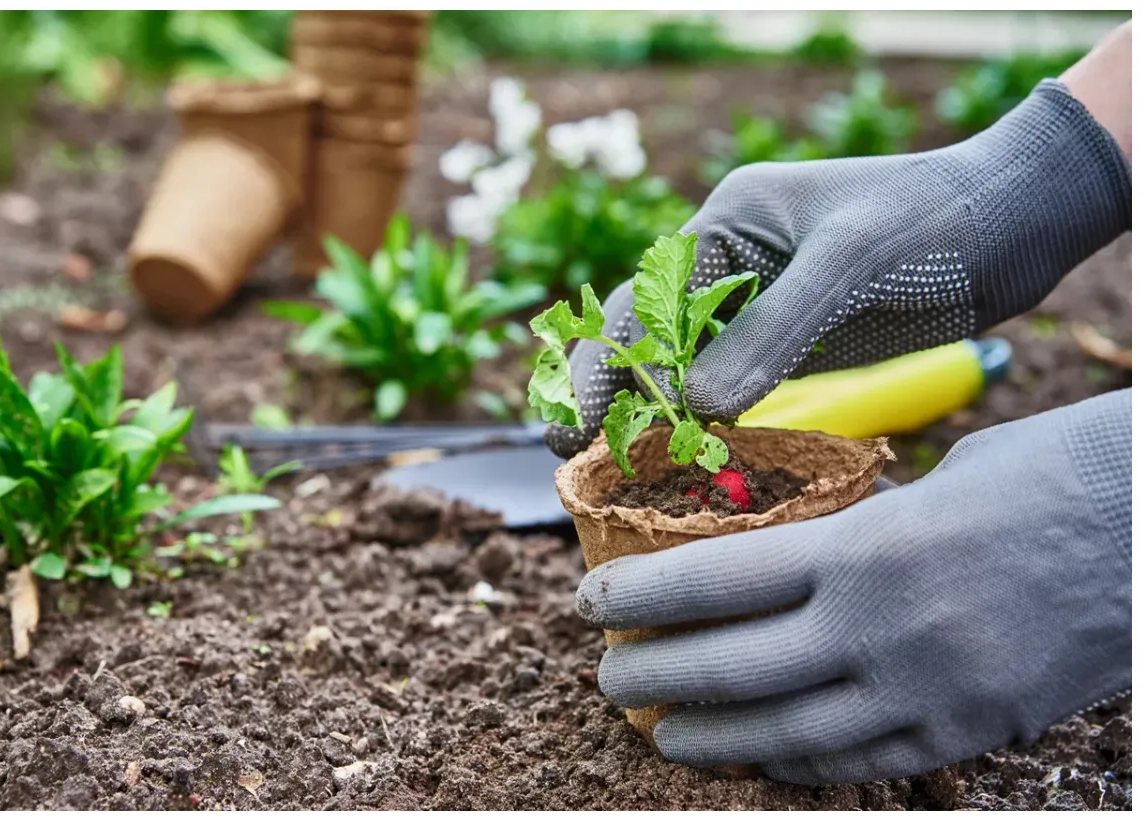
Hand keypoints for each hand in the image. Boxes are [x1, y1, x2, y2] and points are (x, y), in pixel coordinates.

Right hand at [545, 79, 1129, 458]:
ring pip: (680, 367)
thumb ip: (773, 332)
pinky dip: (702, 424)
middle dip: (606, 393)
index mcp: (724, 226)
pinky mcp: (788, 343)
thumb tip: (699, 409)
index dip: (603, 366)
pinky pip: (729, 388)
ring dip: (649, 414)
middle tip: (570, 458)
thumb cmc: (930, 224)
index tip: (573, 426)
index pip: (640, 303)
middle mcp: (727, 266)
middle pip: (643, 336)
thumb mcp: (849, 265)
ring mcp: (756, 307)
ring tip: (614, 474)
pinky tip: (688, 462)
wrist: (1011, 223)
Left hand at [574, 390, 1130, 783]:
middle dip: (654, 677)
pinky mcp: (974, 731)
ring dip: (712, 739)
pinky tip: (763, 761)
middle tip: (609, 680)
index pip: (716, 580)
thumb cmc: (1051, 475)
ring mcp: (930, 692)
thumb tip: (799, 557)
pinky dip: (800, 767)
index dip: (639, 594)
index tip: (589, 601)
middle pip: (733, 668)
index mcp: (866, 547)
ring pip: (788, 735)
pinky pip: (864, 764)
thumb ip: (858, 529)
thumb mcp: (935, 483)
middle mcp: (884, 629)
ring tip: (663, 734)